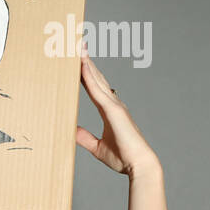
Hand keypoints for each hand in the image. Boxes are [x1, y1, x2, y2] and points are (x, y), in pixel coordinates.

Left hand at [75, 45, 158, 176]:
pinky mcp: (114, 110)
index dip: (84, 73)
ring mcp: (114, 105)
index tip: (75, 61)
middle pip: (95, 78)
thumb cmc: (123, 157)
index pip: (93, 87)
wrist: (138, 165)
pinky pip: (98, 90)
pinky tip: (81, 66)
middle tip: (75, 45)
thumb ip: (84, 137)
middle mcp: (113, 104)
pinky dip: (89, 77)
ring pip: (97, 79)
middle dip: (85, 61)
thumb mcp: (96, 147)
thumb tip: (70, 130)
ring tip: (76, 47)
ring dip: (86, 63)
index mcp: (109, 111)